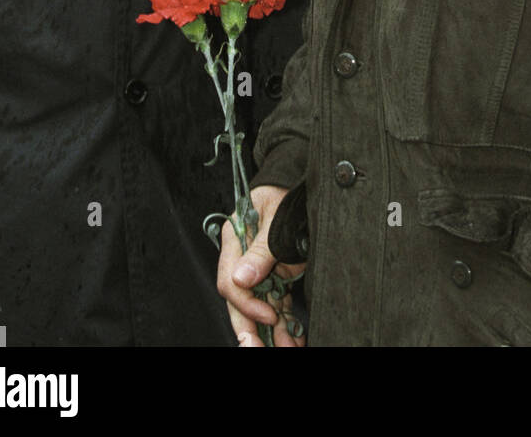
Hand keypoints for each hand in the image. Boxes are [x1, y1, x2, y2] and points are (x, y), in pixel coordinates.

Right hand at [217, 184, 306, 346]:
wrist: (299, 182)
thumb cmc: (285, 192)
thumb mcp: (275, 216)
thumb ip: (261, 248)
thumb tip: (242, 279)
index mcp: (235, 240)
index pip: (231, 282)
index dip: (247, 303)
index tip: (269, 315)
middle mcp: (243, 258)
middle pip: (239, 302)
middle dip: (249, 328)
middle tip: (257, 349)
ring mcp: (259, 269)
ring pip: (259, 308)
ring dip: (272, 332)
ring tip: (288, 349)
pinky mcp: (276, 276)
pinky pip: (277, 304)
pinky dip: (285, 324)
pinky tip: (294, 339)